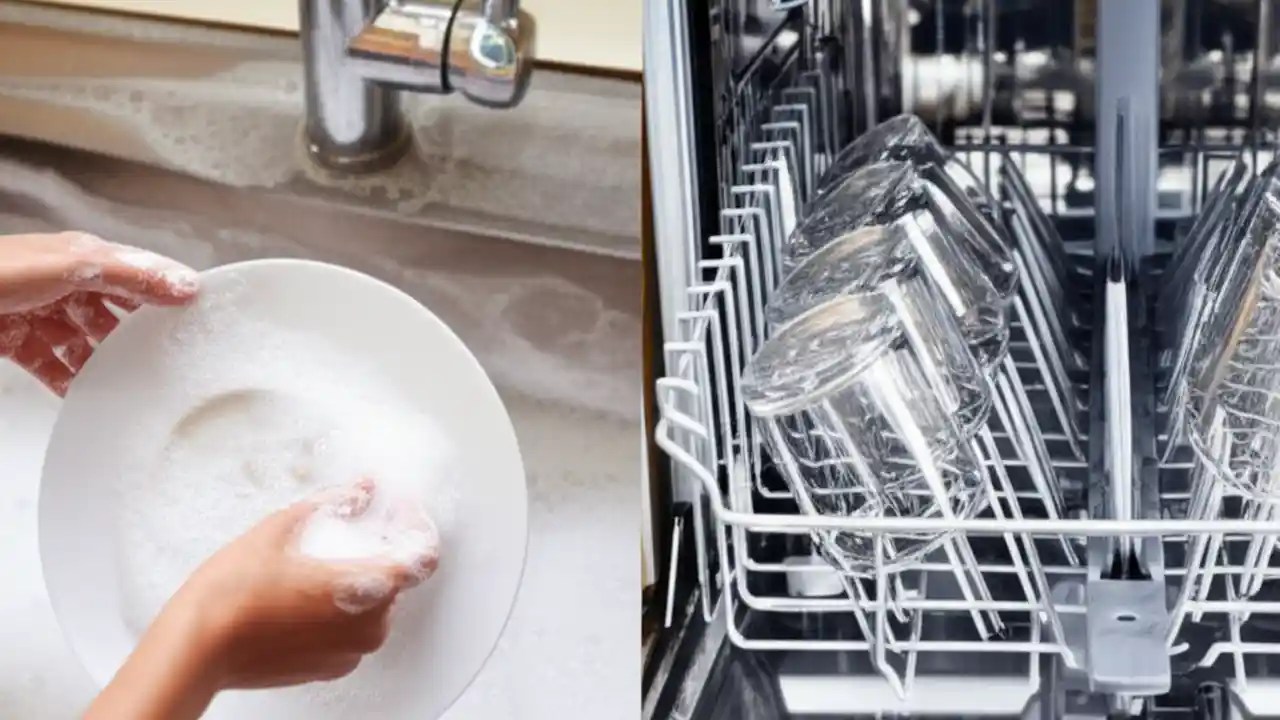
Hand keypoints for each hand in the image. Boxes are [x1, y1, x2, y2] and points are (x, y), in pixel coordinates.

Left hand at [0, 231, 197, 393]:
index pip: (137, 274)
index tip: (198, 319)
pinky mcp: (17, 342)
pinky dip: (70, 381)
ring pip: (85, 341)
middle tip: (168, 360)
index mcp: (81, 257)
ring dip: (105, 361)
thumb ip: (132, 276)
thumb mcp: (73, 266)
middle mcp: (64, 283)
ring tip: (132, 385)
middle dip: (138, 335)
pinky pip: (53, 365)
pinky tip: (89, 396)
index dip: (166, 293)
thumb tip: (188, 285)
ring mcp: (40, 314)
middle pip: (113, 312)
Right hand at [84, 480, 440, 719]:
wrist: (197, 647)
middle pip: (397, 580)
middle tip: (360, 524)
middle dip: (383, 548)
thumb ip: (334, 502)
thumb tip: (361, 488)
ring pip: (375, 606)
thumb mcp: (284, 526)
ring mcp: (350, 653)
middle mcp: (369, 627)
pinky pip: (351, 631)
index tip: (398, 511)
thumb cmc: (232, 593)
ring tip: (326, 556)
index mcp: (368, 589)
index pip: (424, 557)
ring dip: (360, 578)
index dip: (415, 526)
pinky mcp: (329, 668)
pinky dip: (341, 608)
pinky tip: (310, 590)